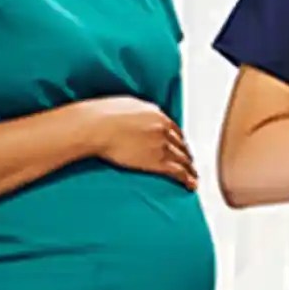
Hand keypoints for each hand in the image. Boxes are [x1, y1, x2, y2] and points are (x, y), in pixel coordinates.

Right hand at [79, 96, 197, 189]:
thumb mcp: (126, 105)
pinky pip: (178, 171)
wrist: (95, 127)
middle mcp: (163, 128)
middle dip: (186, 154)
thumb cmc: (102, 116)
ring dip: (190, 168)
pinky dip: (187, 178)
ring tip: (193, 176)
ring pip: (183, 159)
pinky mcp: (157, 161)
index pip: (175, 129)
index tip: (180, 147)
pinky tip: (191, 185)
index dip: (179, 140)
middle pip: (181, 144)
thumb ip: (140, 111)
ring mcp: (162, 145)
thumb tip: (141, 113)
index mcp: (157, 115)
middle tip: (189, 163)